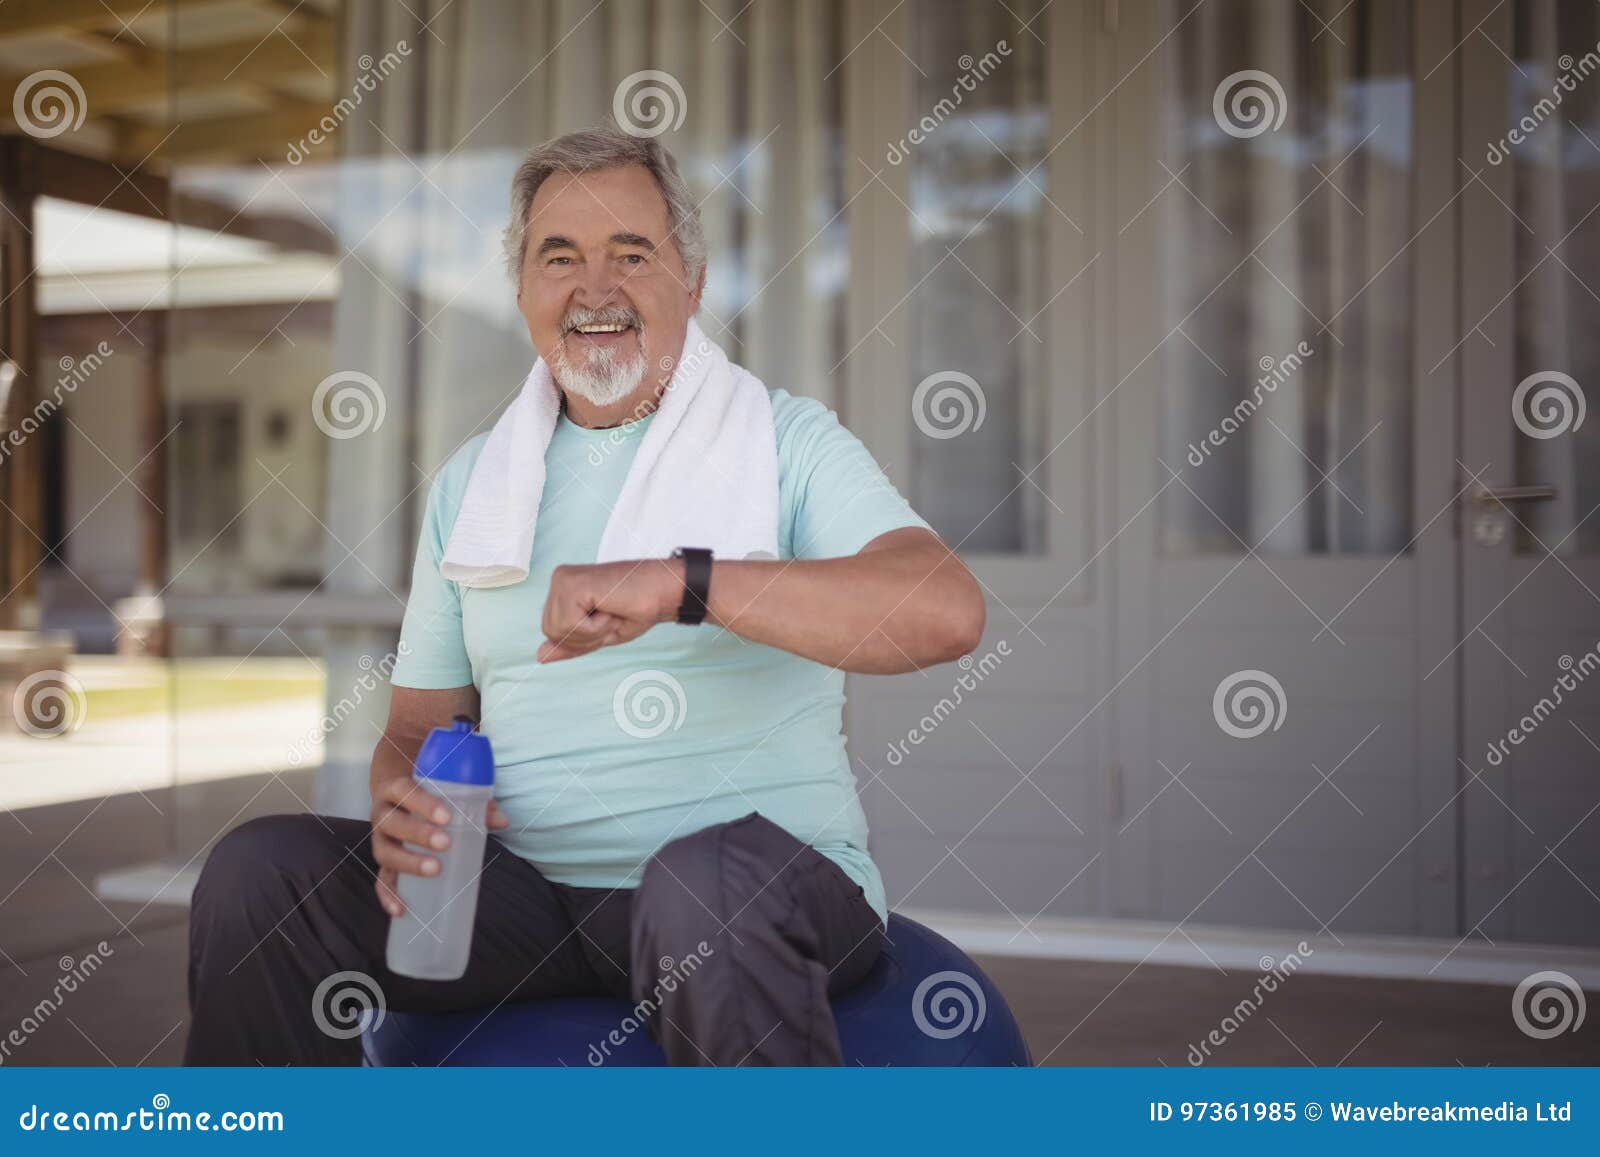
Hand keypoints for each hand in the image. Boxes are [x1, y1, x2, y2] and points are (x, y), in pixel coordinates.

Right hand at [370, 775, 509, 916]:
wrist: (393, 790)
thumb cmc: (426, 791)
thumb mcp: (445, 791)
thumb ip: (474, 803)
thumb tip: (502, 821)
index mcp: (397, 788)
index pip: (405, 791)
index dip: (423, 804)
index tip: (446, 816)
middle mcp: (383, 813)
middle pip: (392, 823)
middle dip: (418, 834)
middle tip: (445, 843)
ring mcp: (381, 838)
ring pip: (385, 852)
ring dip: (408, 863)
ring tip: (434, 870)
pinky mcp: (384, 861)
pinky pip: (382, 880)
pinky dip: (388, 896)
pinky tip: (401, 909)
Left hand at [537, 558, 682, 662]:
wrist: (663, 592)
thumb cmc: (636, 609)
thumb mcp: (598, 634)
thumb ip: (570, 643)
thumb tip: (539, 656)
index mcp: (563, 589)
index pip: (551, 631)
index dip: (581, 639)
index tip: (606, 619)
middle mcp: (559, 579)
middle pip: (550, 632)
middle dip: (583, 637)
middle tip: (609, 617)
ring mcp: (564, 579)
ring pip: (558, 631)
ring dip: (591, 632)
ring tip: (610, 612)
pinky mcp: (573, 584)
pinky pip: (571, 625)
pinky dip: (595, 626)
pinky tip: (610, 608)